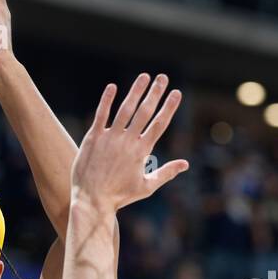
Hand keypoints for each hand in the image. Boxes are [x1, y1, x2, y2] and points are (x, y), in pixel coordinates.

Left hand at [70, 74, 187, 211]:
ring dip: (135, 92)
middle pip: (144, 112)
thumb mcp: (146, 187)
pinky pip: (101, 115)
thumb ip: (166, 173)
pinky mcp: (93, 138)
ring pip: (125, 110)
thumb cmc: (119, 196)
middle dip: (155, 93)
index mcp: (141, 152)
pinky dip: (106, 100)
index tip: (177, 92)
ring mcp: (109, 138)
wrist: (91, 201)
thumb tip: (185, 164)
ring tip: (144, 76)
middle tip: (163, 77)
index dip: (169, 107)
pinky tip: (112, 87)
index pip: (159, 124)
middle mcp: (127, 142)